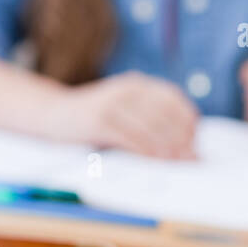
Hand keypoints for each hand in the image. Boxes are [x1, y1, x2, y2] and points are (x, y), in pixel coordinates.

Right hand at [59, 70, 198, 157]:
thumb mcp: (124, 110)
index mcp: (137, 84)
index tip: (195, 143)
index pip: (173, 100)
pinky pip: (129, 137)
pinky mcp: (97, 120)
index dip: (188, 122)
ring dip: (167, 148)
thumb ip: (151, 121)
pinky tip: (153, 161)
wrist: (53, 113)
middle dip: (181, 139)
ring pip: (150, 127)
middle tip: (190, 159)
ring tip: (176, 163)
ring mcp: (111, 103)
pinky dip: (145, 151)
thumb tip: (187, 148)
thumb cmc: (94, 118)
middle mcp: (126, 89)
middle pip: (164, 115)